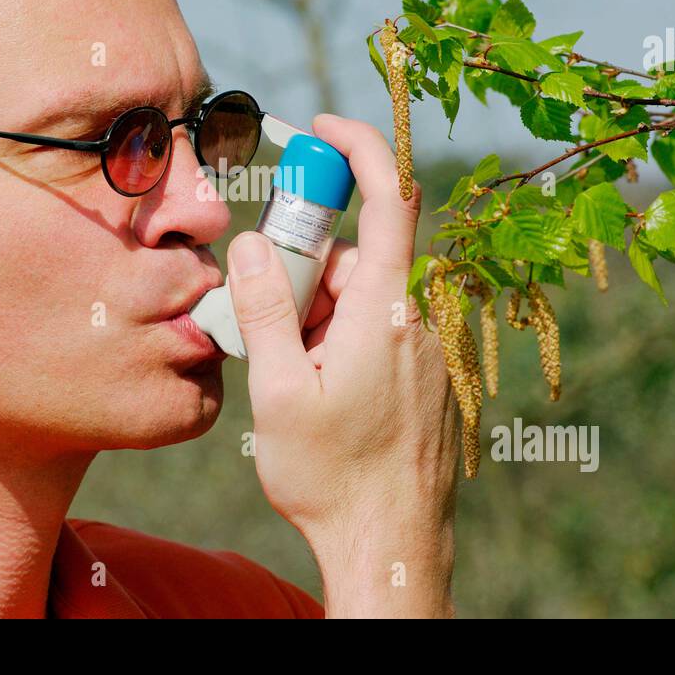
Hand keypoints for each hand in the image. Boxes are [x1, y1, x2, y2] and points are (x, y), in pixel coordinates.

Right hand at [226, 113, 459, 616]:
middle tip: (268, 324)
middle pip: (359, 255)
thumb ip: (263, 311)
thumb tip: (248, 247)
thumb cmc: (333, 477)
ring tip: (289, 377)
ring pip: (364, 296)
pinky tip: (315, 388)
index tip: (321, 130)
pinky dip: (339, 337)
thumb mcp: (278, 393)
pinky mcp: (424, 373)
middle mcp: (417, 319)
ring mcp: (425, 348)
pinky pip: (378, 328)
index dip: (360, 148)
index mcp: (388, 311)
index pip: (392, 197)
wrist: (390, 545)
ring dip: (319, 315)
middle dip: (306, 271)